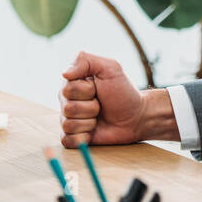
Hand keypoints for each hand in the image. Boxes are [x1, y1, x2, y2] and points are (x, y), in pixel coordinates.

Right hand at [59, 51, 175, 146]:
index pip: (68, 90)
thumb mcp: (110, 68)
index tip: (98, 88)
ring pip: (68, 125)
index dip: (87, 91)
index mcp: (72, 84)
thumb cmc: (123, 91)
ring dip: (89, 123)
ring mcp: (70, 120)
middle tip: (101, 105)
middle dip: (91, 108)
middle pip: (68, 108)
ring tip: (99, 117)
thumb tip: (64, 73)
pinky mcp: (74, 137)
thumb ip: (86, 61)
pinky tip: (93, 132)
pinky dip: (82, 138)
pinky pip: (67, 141)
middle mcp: (67, 102)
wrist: (136, 116)